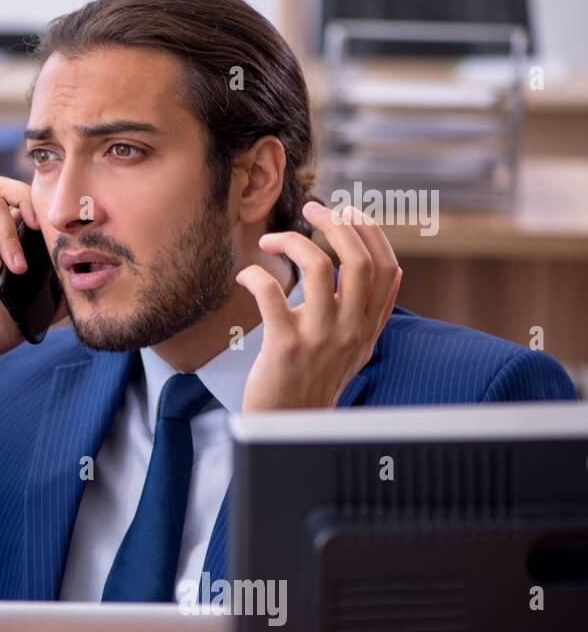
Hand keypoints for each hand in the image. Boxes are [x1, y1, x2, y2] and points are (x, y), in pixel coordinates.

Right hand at [0, 177, 60, 432]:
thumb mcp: (34, 305)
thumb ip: (55, 285)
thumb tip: (86, 272)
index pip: (16, 200)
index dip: (36, 204)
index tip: (54, 231)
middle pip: (1, 187)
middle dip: (26, 202)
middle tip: (38, 230)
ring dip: (11, 240)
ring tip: (16, 273)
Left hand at [237, 201, 401, 412]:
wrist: (288, 423)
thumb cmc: (314, 379)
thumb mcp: (355, 347)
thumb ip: (367, 311)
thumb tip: (380, 266)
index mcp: (369, 326)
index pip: (386, 267)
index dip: (370, 231)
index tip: (348, 211)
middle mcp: (351, 329)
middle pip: (358, 260)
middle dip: (336, 223)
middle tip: (312, 209)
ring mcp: (320, 337)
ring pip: (319, 266)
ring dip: (292, 241)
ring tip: (270, 240)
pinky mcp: (285, 345)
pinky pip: (271, 292)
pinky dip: (255, 274)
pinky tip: (246, 276)